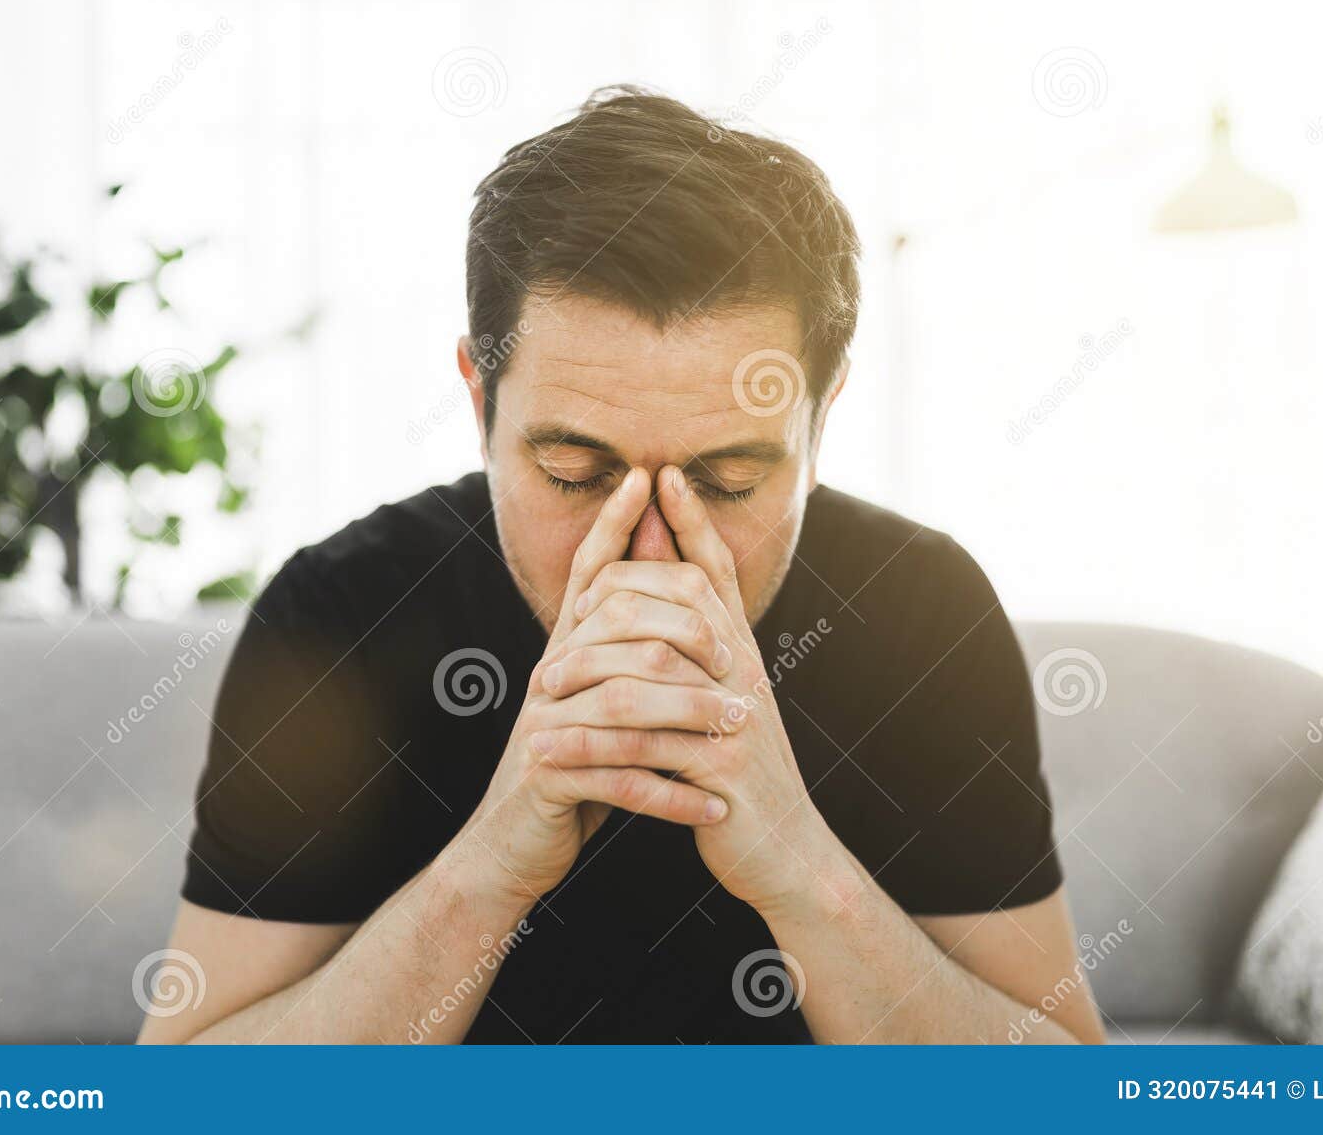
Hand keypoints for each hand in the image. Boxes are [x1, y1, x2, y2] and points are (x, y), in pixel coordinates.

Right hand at [439, 467, 730, 915]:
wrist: (515, 844)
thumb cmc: (575, 768)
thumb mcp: (602, 702)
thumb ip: (628, 648)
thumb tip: (659, 581)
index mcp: (567, 654)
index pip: (588, 575)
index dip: (612, 525)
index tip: (645, 476)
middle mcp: (550, 677)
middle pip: (619, 633)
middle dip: (687, 639)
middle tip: (742, 665)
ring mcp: (543, 725)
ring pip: (624, 704)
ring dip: (691, 718)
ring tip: (742, 732)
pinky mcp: (545, 777)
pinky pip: (618, 777)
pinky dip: (671, 795)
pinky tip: (714, 807)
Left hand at [534, 465, 850, 917]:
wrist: (783, 850)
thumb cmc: (737, 768)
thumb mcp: (720, 697)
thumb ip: (696, 638)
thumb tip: (667, 577)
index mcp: (742, 653)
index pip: (716, 572)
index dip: (691, 521)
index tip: (660, 472)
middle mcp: (744, 676)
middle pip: (681, 606)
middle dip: (616, 597)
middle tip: (564, 616)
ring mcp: (736, 722)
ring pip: (655, 673)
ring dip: (588, 673)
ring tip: (539, 689)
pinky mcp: (719, 774)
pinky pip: (643, 747)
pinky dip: (588, 745)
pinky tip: (545, 748)